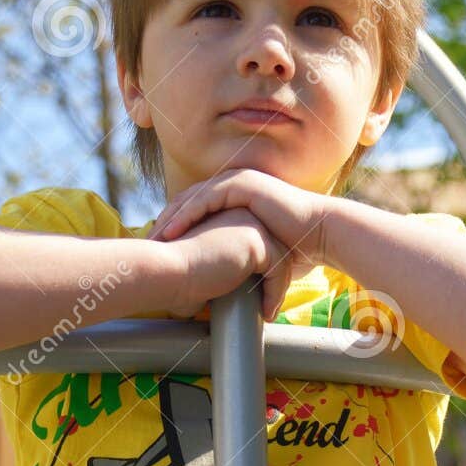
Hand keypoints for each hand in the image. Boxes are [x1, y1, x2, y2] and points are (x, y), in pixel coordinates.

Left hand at [149, 168, 326, 264]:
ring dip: (170, 218)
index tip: (155, 250)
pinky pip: (206, 198)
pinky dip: (187, 213)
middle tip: (145, 244)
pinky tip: (171, 230)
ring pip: (192, 198)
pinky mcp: (243, 184)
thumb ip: (238, 257)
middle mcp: (232, 186)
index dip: (173, 228)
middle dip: (164, 223)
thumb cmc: (294, 248)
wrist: (320, 235)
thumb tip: (222, 283)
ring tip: (152, 239)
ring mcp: (237, 182)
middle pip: (187, 202)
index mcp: (233, 199)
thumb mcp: (256, 251)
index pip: (194, 210)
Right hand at [165, 208, 297, 321]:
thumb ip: (226, 273)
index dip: (262, 277)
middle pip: (274, 252)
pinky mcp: (256, 240)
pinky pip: (278, 269)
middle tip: (269, 310)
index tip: (259, 303)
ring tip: (268, 313)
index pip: (259, 248)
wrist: (169, 271)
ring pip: (281, 261)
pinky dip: (276, 293)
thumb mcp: (209, 270)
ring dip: (278, 290)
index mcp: (229, 218)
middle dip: (275, 284)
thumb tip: (240, 298)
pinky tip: (266, 311)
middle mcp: (242, 215)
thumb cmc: (179, 278)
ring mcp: (251, 225)